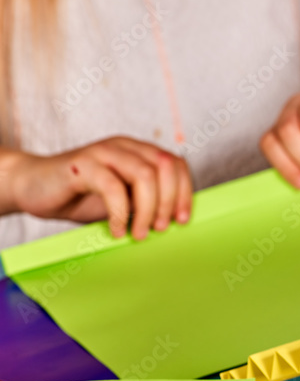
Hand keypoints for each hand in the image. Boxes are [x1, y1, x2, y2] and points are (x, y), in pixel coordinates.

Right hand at [7, 137, 191, 238]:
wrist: (32, 187)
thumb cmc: (81, 196)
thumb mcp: (124, 200)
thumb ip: (146, 202)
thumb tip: (175, 223)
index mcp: (138, 152)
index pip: (175, 164)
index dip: (185, 192)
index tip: (182, 220)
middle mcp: (124, 147)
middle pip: (165, 167)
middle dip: (168, 202)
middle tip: (160, 229)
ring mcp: (102, 153)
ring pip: (144, 175)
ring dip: (147, 209)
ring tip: (139, 233)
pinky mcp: (81, 164)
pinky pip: (112, 187)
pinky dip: (120, 212)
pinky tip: (117, 230)